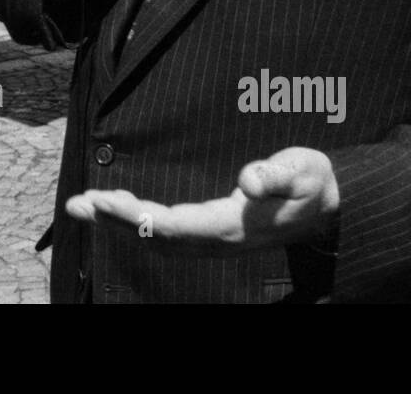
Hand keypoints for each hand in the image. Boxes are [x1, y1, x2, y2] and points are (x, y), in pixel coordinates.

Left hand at [64, 147, 338, 255]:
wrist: (333, 204)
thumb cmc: (314, 182)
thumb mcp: (302, 170)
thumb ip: (276, 174)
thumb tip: (250, 180)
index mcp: (231, 227)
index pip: (170, 226)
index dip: (133, 216)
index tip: (102, 199)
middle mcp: (217, 240)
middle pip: (154, 237)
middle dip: (113, 221)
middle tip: (76, 203)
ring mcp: (214, 240)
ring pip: (156, 238)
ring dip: (119, 222)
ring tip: (85, 204)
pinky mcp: (213, 232)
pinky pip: (166, 233)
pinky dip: (136, 221)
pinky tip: (119, 208)